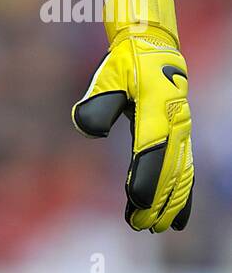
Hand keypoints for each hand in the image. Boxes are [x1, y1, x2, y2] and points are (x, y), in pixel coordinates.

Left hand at [72, 0, 193, 232]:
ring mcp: (183, 131)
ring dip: (169, 203)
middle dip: (156, 199)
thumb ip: (98, 101)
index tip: (136, 202)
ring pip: (180, 173)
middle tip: (140, 224)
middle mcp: (176, 122)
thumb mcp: (109, 74)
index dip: (145, 177)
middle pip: (168, 168)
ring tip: (155, 226)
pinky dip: (183, 196)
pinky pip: (185, 170)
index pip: (151, 149)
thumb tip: (87, 128)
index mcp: (157, 107)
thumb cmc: (127, 63)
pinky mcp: (182, 137)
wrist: (154, 46)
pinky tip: (177, 220)